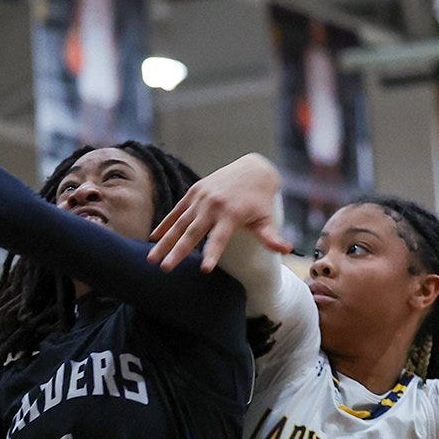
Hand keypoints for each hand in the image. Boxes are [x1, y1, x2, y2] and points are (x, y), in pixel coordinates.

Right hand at [147, 153, 292, 272]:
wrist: (252, 169)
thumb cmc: (260, 200)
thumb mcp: (266, 218)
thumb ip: (270, 237)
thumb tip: (286, 250)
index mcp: (231, 213)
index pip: (220, 238)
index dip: (213, 253)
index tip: (205, 269)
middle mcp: (213, 205)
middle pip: (193, 232)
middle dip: (178, 251)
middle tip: (165, 268)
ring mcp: (201, 198)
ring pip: (179, 224)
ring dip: (164, 242)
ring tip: (152, 259)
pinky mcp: (193, 193)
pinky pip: (177, 212)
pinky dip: (165, 225)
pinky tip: (153, 239)